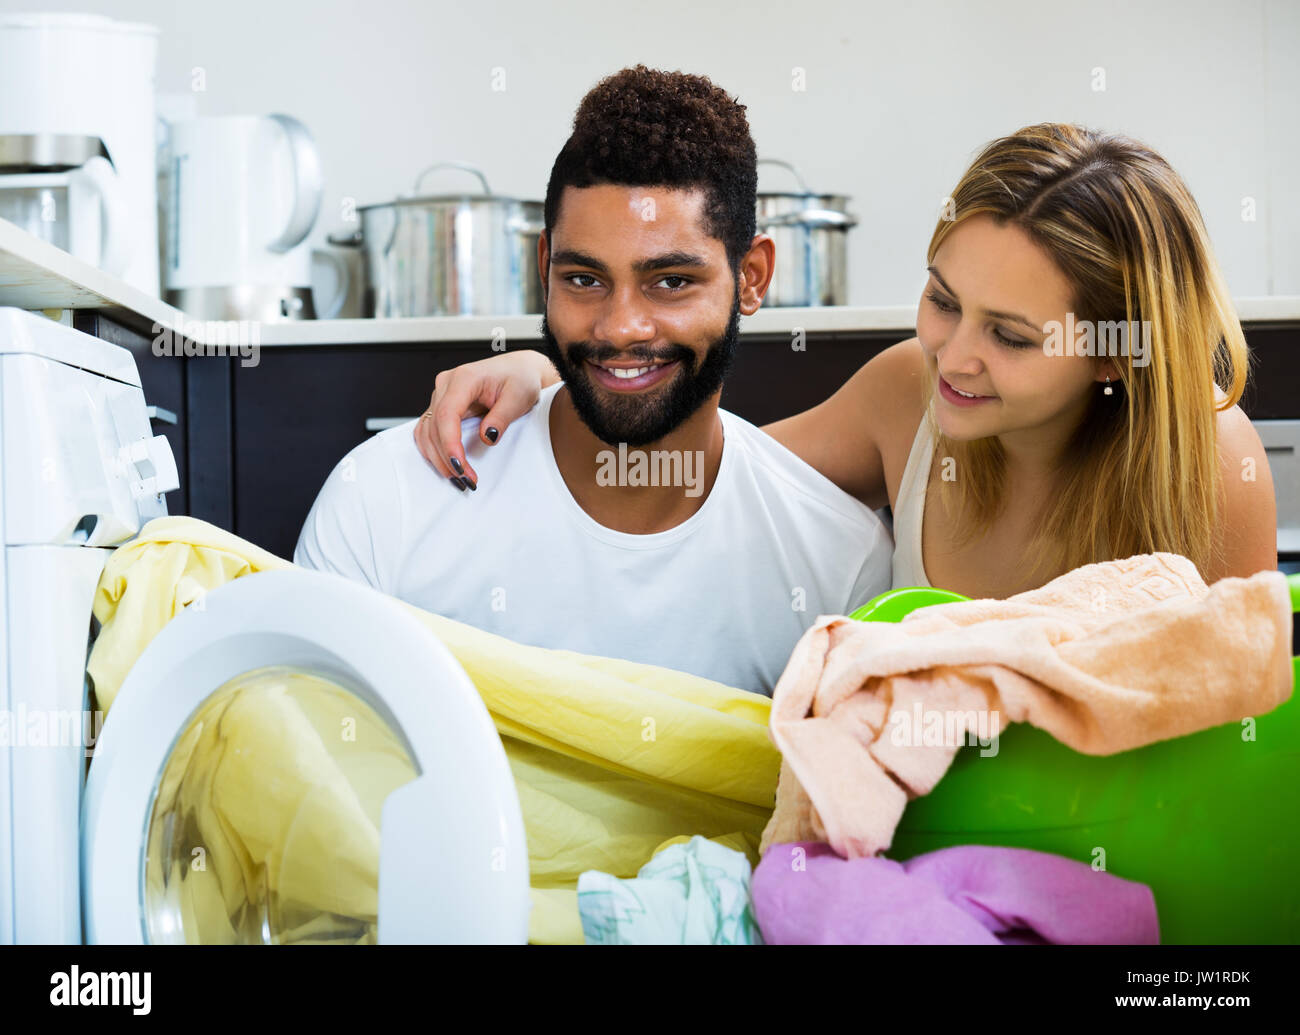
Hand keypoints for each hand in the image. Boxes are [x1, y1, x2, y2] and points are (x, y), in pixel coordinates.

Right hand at [413, 349, 558, 488]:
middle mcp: (447, 385)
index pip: (446, 413)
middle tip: (466, 479)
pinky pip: (428, 431)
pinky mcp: (442, 406)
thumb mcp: (519, 396)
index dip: (450, 443)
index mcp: (464, 378)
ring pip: (426, 431)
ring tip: (458, 478)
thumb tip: (486, 437)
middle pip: (434, 426)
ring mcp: (441, 395)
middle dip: (447, 458)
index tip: (460, 465)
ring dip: (438, 458)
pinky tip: (447, 465)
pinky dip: (434, 450)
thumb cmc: (519, 377)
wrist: (518, 369)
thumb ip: (502, 416)